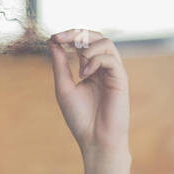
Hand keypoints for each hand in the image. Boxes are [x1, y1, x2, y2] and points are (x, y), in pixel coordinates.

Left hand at [49, 29, 129, 154]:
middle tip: (61, 39)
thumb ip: (60, 64)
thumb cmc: (80, 118)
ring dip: (88, 47)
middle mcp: (103, 68)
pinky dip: (95, 60)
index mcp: (90, 69)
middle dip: (78, 34)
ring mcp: (113, 73)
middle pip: (97, 37)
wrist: (96, 140)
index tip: (53, 38)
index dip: (70, 36)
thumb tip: (52, 41)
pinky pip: (110, 59)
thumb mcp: (64, 87)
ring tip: (78, 63)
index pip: (84, 43)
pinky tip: (84, 74)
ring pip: (106, 43)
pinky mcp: (121, 79)